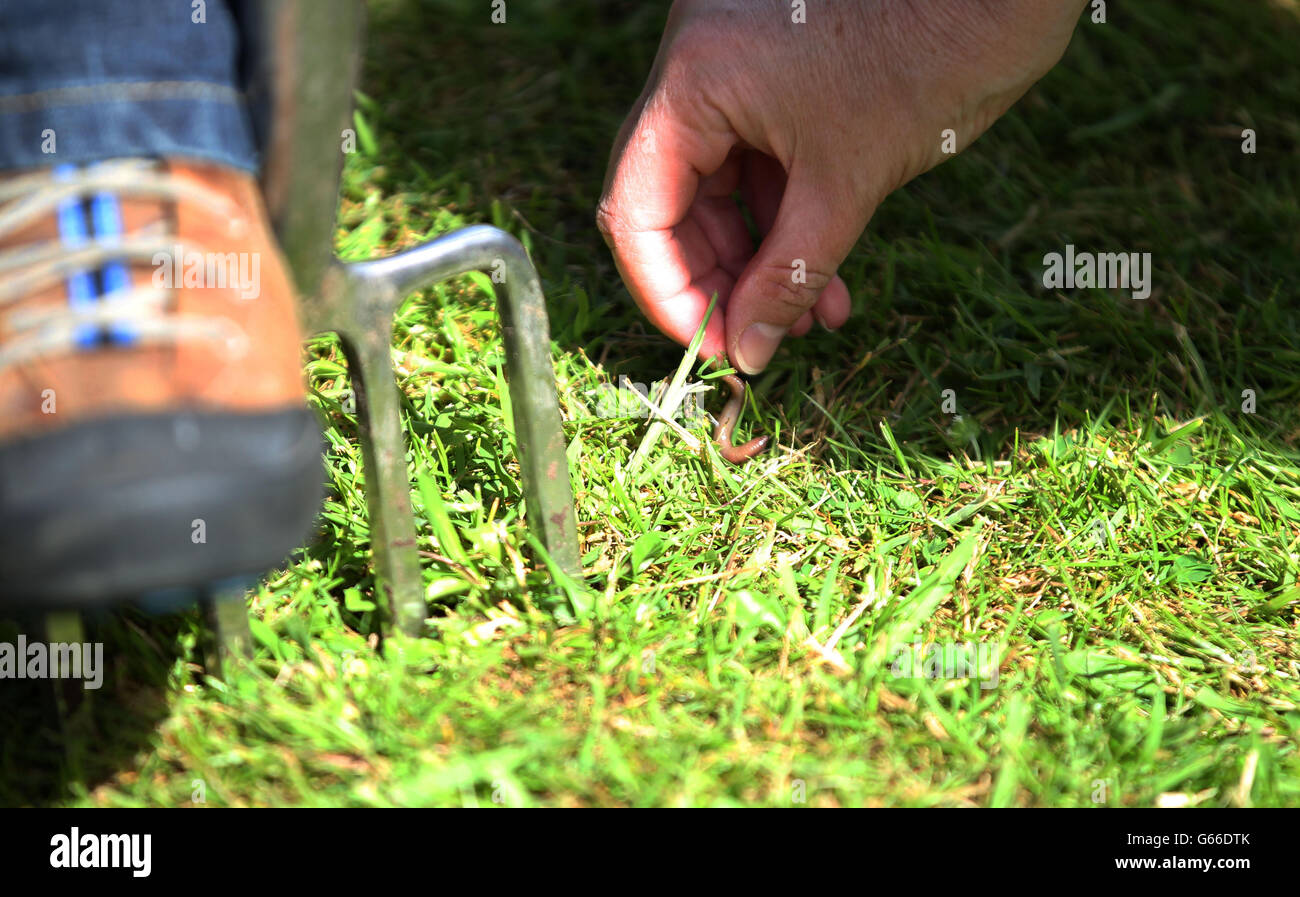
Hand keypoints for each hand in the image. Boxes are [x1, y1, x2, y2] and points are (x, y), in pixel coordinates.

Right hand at [597, 0, 1084, 372]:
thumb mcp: (848, 185)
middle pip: (668, 200)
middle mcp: (697, 64)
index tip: (709, 346)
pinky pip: (754, 160)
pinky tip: (823, 279)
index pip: (636, 208)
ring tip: (809, 318)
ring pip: (716, 189)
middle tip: (757, 339)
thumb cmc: (932, 57)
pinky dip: (783, 220)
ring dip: (759, 261)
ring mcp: (731, 64)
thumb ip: (787, 277)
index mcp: (695, 78)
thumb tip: (748, 352)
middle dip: (717, 280)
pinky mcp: (770, 71)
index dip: (666, 291)